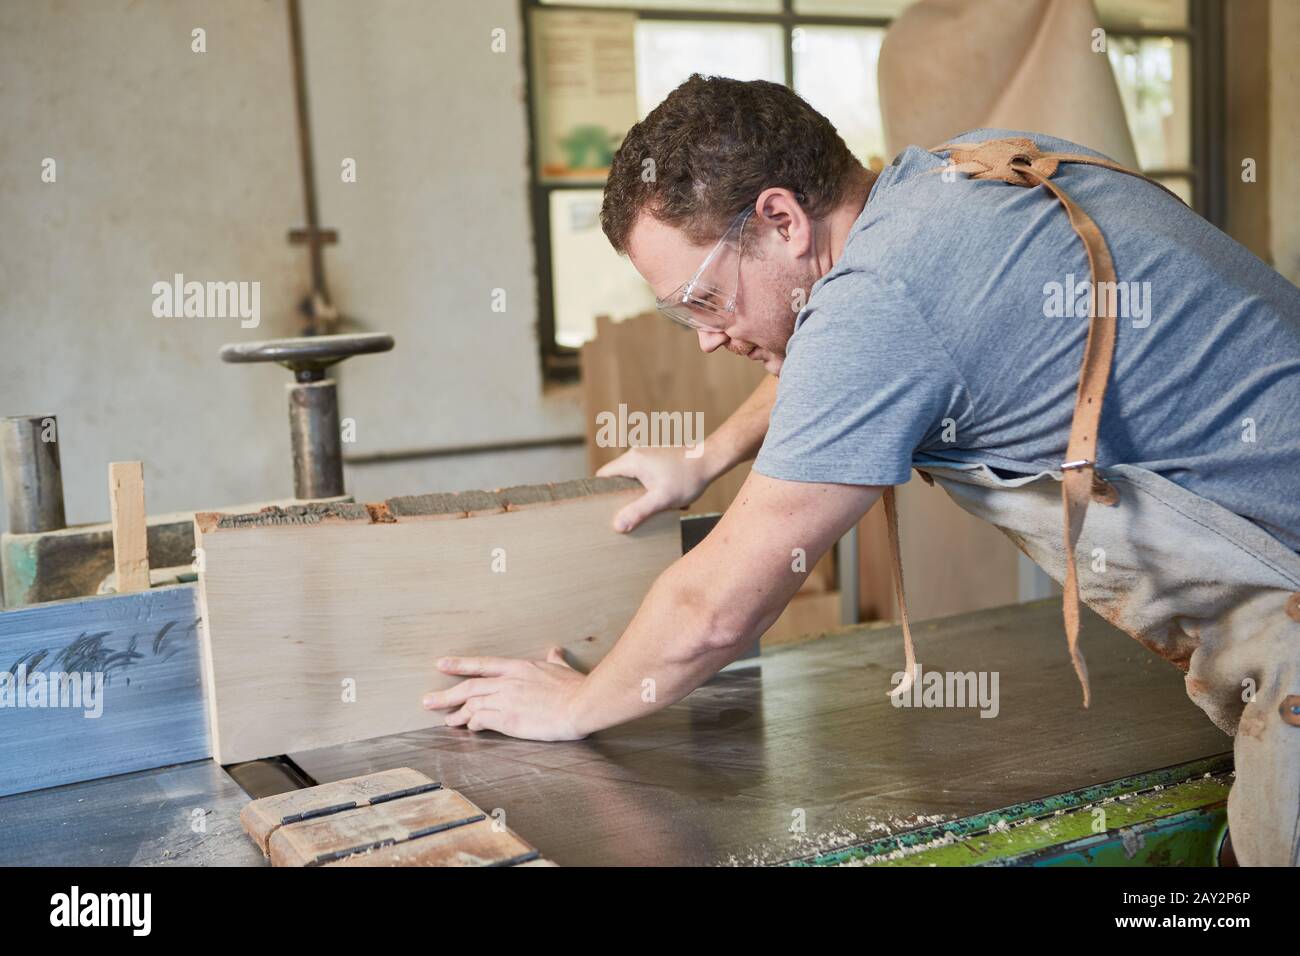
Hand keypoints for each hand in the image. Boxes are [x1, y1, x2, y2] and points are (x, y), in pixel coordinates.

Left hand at [421, 647, 587, 740]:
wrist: (580, 704)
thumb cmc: (575, 687)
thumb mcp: (562, 668)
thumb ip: (555, 660)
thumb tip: (555, 651)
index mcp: (518, 667)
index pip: (482, 664)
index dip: (459, 664)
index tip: (442, 665)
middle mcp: (507, 682)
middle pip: (468, 687)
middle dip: (446, 695)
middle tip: (428, 700)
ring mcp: (505, 700)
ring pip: (472, 705)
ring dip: (457, 714)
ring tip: (447, 721)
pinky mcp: (508, 719)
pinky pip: (482, 721)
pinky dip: (472, 724)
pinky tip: (469, 729)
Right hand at [596, 446, 712, 531]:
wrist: (710, 461)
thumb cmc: (688, 478)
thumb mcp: (662, 499)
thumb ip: (638, 511)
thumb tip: (617, 525)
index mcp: (632, 461)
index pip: (602, 476)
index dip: (600, 493)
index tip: (603, 509)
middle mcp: (636, 455)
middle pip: (616, 478)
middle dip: (620, 497)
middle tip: (625, 514)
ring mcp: (647, 456)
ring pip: (631, 479)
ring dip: (637, 495)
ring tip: (646, 509)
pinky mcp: (657, 460)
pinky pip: (644, 477)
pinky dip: (648, 489)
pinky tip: (660, 501)